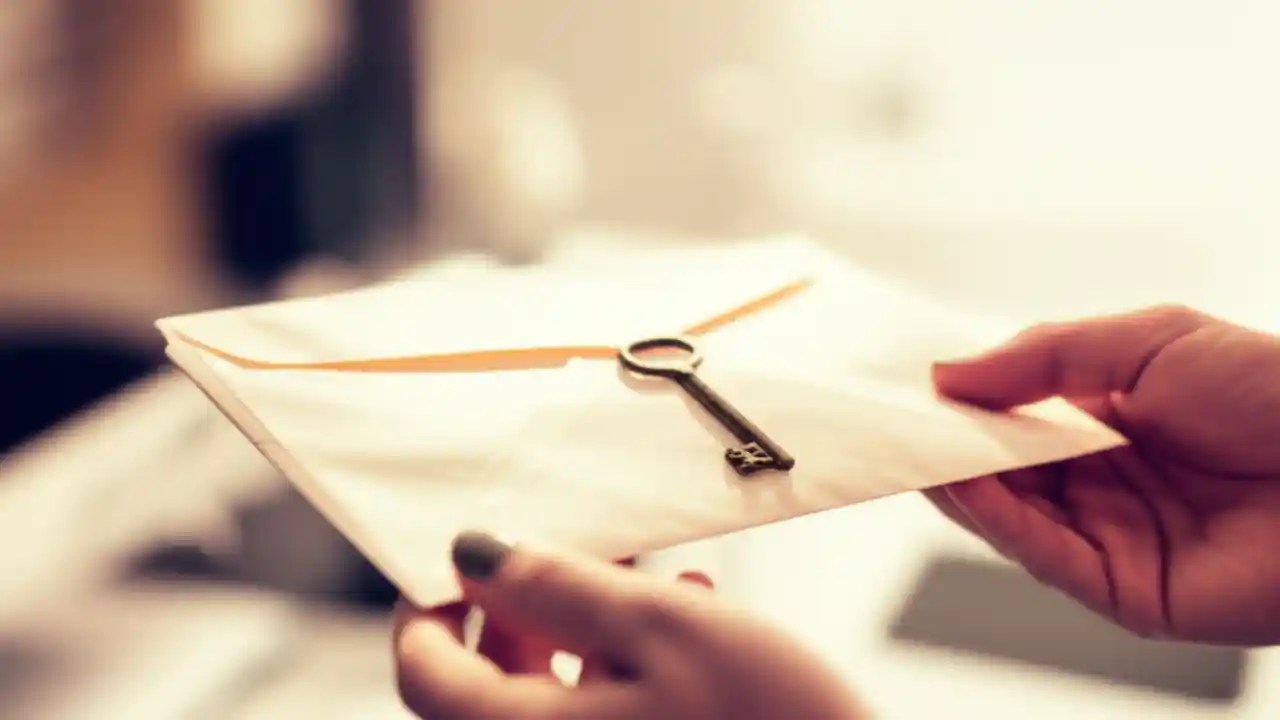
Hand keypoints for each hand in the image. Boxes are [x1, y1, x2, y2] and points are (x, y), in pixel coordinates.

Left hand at [393, 532, 866, 718]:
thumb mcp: (665, 628)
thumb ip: (559, 586)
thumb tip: (474, 552)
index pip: (423, 669)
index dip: (430, 598)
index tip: (464, 546)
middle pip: (484, 686)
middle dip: (524, 604)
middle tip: (571, 545)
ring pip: (547, 699)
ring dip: (582, 628)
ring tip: (640, 570)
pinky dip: (626, 668)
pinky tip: (687, 618)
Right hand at [929, 305, 1279, 643]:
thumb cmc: (1274, 391)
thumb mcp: (1148, 342)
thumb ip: (1045, 356)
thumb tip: (947, 374)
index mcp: (1106, 423)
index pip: (1010, 418)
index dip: (959, 403)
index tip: (904, 383)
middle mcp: (1101, 484)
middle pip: (999, 471)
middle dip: (944, 445)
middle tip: (885, 419)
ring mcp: (1110, 539)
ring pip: (1010, 516)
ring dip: (956, 482)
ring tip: (908, 446)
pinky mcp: (1125, 591)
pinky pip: (1046, 556)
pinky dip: (998, 523)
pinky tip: (961, 484)